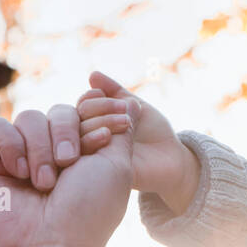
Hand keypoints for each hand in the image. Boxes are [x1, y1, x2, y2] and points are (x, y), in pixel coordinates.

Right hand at [0, 100, 139, 246]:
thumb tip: (129, 103)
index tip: (108, 132)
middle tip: (69, 164)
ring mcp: (20, 156)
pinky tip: (19, 172)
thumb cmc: (88, 211)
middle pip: (60, 111)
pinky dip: (11, 145)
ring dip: (41, 146)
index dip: (97, 115)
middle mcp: (52, 152)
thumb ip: (119, 131)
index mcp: (84, 153)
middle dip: (69, 131)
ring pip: (30, 117)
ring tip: (43, 182)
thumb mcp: (117, 167)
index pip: (87, 112)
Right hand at [80, 71, 198, 213]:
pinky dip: (94, 142)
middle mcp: (87, 137)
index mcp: (95, 121)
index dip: (96, 98)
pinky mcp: (95, 171)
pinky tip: (109, 137)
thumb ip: (115, 91)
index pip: (83, 104)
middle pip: (75, 117)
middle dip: (99, 108)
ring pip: (77, 134)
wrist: (172, 159)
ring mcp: (89, 155)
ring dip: (99, 122)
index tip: (117, 100)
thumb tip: (93, 74)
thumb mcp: (135, 106)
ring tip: (125, 123)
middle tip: (123, 112)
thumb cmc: (154, 132)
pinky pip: (83, 156)